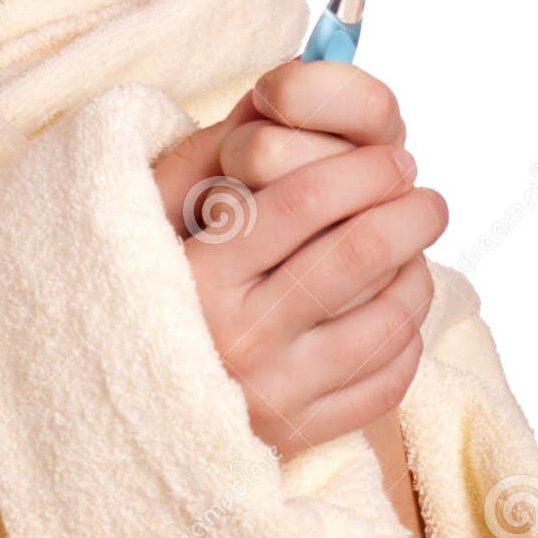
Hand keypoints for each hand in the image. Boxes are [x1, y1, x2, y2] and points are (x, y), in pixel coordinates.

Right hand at [151, 58, 447, 460]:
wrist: (111, 411)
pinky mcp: (299, 436)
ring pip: (386, 320)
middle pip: (360, 255)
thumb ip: (202, 157)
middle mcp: (241, 337)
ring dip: (416, 272)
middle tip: (427, 195)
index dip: (362, 168)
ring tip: (413, 250)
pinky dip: (405, 339)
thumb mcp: (146, 214)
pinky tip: (393, 308)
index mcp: (201, 274)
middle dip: (411, 212)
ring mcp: (275, 394)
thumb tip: (274, 101)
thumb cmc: (135, 288)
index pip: (305, 200)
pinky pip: (385, 383)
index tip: (392, 155)